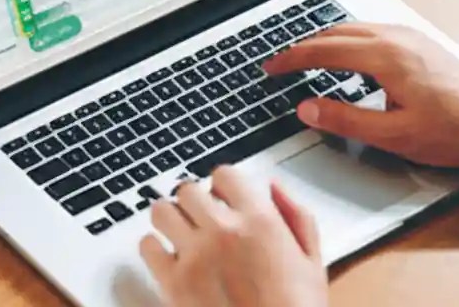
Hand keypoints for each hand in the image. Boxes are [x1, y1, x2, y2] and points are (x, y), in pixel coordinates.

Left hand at [139, 166, 327, 306]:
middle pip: (188, 189)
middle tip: (200, 218)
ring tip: (181, 233)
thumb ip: (296, 215)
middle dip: (194, 201)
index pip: (224, 174)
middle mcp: (224, 231)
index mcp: (260, 221)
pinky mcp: (173, 283)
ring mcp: (195, 256)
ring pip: (162, 211)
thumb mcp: (312, 260)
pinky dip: (154, 248)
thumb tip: (273, 187)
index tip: (222, 196)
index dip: (222, 185)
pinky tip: (169, 258)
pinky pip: (147, 246)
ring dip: (170, 218)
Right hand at [264, 23, 458, 168]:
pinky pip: (372, 31)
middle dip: (302, 46)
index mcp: (385, 56)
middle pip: (335, 32)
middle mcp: (396, 38)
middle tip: (281, 64)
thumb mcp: (392, 135)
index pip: (323, 50)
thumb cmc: (457, 131)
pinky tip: (347, 58)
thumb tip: (308, 108)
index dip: (291, 59)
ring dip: (325, 40)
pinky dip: (348, 40)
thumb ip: (344, 120)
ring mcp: (411, 37)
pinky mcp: (421, 43)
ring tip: (306, 59)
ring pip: (354, 28)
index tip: (271, 68)